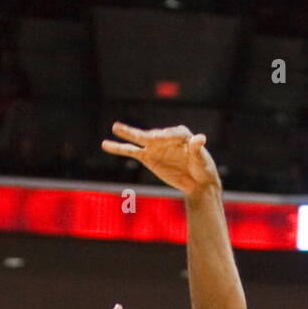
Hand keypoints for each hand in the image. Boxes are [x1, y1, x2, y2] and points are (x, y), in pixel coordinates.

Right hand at [102, 122, 219, 196]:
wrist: (196, 181)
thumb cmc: (202, 167)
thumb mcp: (202, 158)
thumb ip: (197, 148)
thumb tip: (200, 138)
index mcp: (181, 134)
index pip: (174, 133)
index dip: (170, 137)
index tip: (163, 141)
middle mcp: (165, 137)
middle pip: (154, 135)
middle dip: (149, 136)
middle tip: (147, 138)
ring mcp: (154, 146)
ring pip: (138, 139)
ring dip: (127, 133)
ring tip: (115, 127)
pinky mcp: (147, 157)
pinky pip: (130, 151)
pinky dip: (118, 148)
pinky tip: (105, 144)